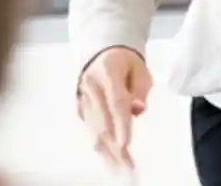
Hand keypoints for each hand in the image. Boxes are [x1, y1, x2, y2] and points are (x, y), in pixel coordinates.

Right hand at [76, 46, 151, 170]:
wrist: (102, 52)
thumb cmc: (125, 61)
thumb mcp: (140, 69)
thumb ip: (140, 89)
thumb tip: (137, 110)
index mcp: (107, 73)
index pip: (115, 103)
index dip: (120, 125)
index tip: (125, 144)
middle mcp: (90, 87)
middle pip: (102, 121)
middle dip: (114, 146)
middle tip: (126, 165)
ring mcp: (82, 98)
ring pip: (93, 129)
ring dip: (106, 150)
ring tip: (119, 168)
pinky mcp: (80, 108)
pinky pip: (90, 129)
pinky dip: (100, 144)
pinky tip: (108, 158)